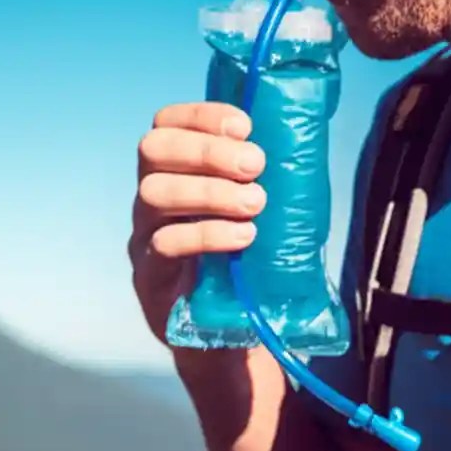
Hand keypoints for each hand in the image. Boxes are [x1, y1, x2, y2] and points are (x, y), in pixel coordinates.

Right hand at [129, 102, 267, 345]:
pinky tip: (242, 236)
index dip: (201, 116)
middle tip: (255, 165)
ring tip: (255, 203)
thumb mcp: (250, 215)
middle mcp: (150, 198)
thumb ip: (260, 181)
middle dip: (207, 150)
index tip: (245, 126)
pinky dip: (207, 234)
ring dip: (210, 191)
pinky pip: (164, 244)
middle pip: (153, 150)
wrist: (222, 335)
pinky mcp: (149, 276)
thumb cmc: (242, 264)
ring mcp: (143, 236)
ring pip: (154, 194)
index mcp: (173, 174)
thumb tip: (307, 144)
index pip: (167, 124)